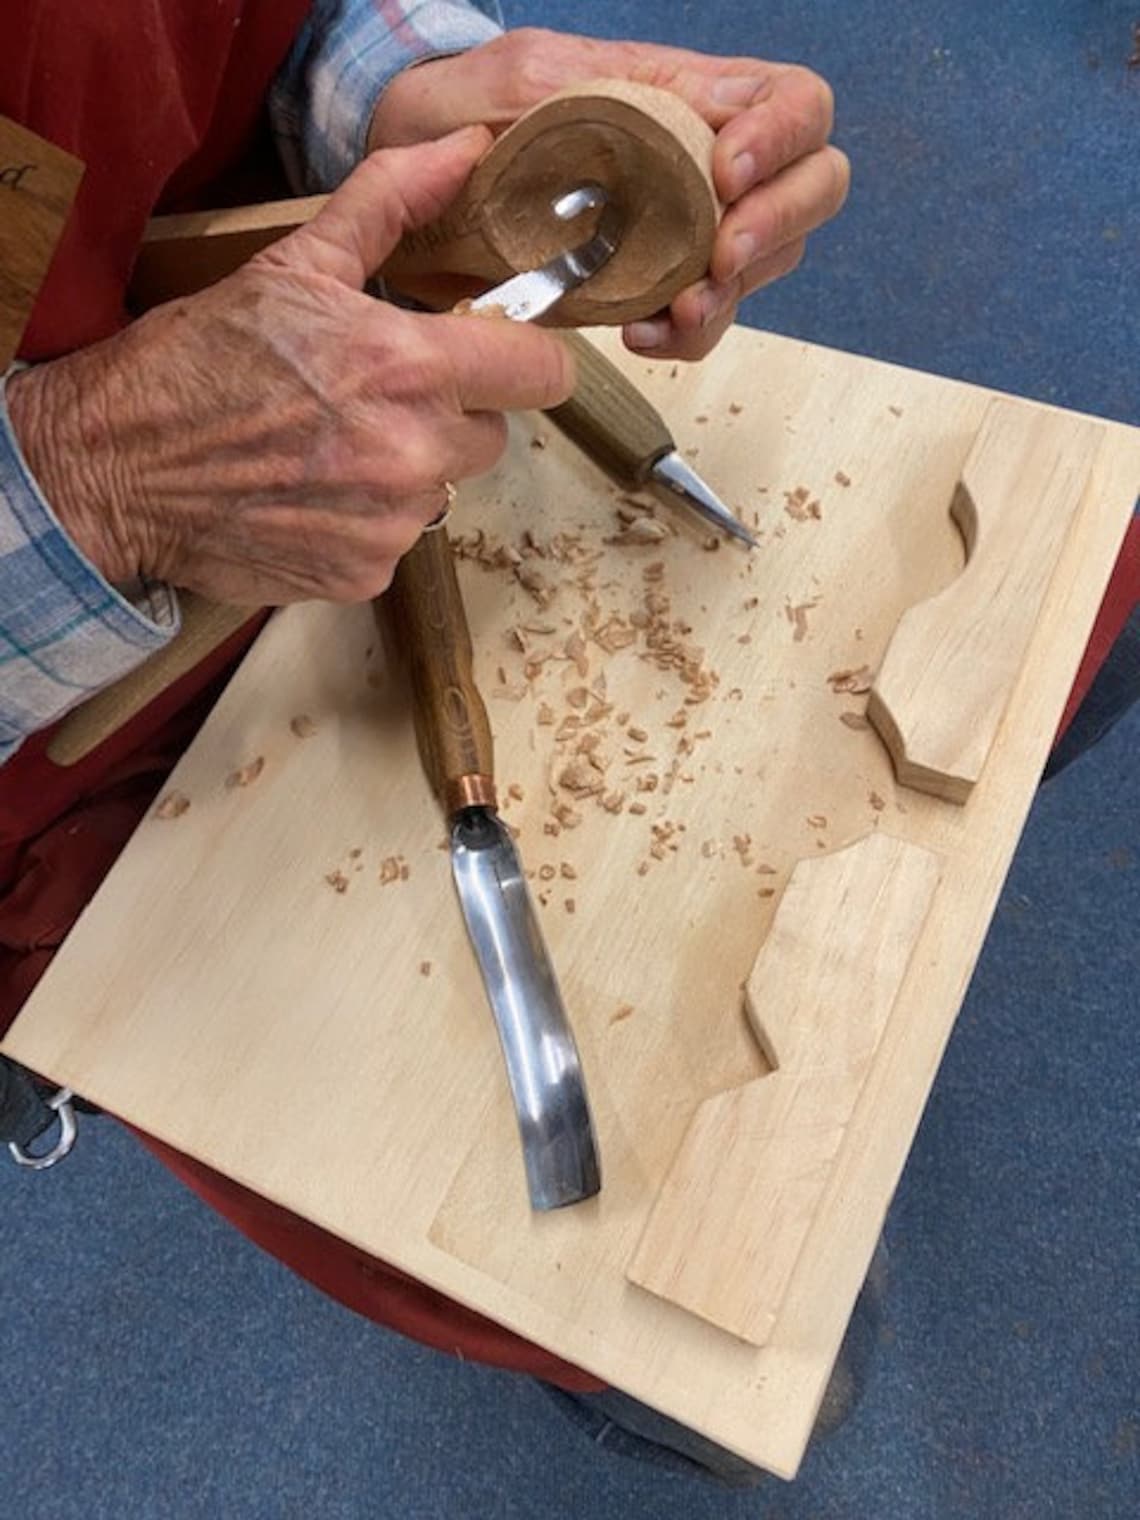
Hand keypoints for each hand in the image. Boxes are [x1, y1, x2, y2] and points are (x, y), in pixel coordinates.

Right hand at [6, 128, 573, 604]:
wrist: (116, 469)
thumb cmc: (199, 361)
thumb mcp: (291, 266)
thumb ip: (388, 206)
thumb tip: (462, 153)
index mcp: (405, 368)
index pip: (540, 373)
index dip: (530, 359)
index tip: (506, 356)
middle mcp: (411, 454)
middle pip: (491, 436)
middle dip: (450, 414)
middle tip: (378, 398)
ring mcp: (389, 524)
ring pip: (444, 491)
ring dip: (408, 471)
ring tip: (332, 448)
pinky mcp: (362, 575)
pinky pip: (398, 541)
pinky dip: (367, 523)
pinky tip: (311, 496)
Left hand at [370, 30, 848, 359]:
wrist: (409, 180)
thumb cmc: (458, 114)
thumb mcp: (513, 78)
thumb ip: (586, 87)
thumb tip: (659, 117)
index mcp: (684, 92)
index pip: (793, 100)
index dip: (784, 138)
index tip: (728, 173)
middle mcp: (703, 159)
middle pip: (815, 181)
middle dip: (779, 224)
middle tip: (721, 258)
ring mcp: (687, 227)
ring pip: (768, 259)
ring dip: (736, 294)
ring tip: (679, 312)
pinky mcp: (655, 284)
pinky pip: (704, 317)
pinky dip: (688, 335)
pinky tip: (644, 336)